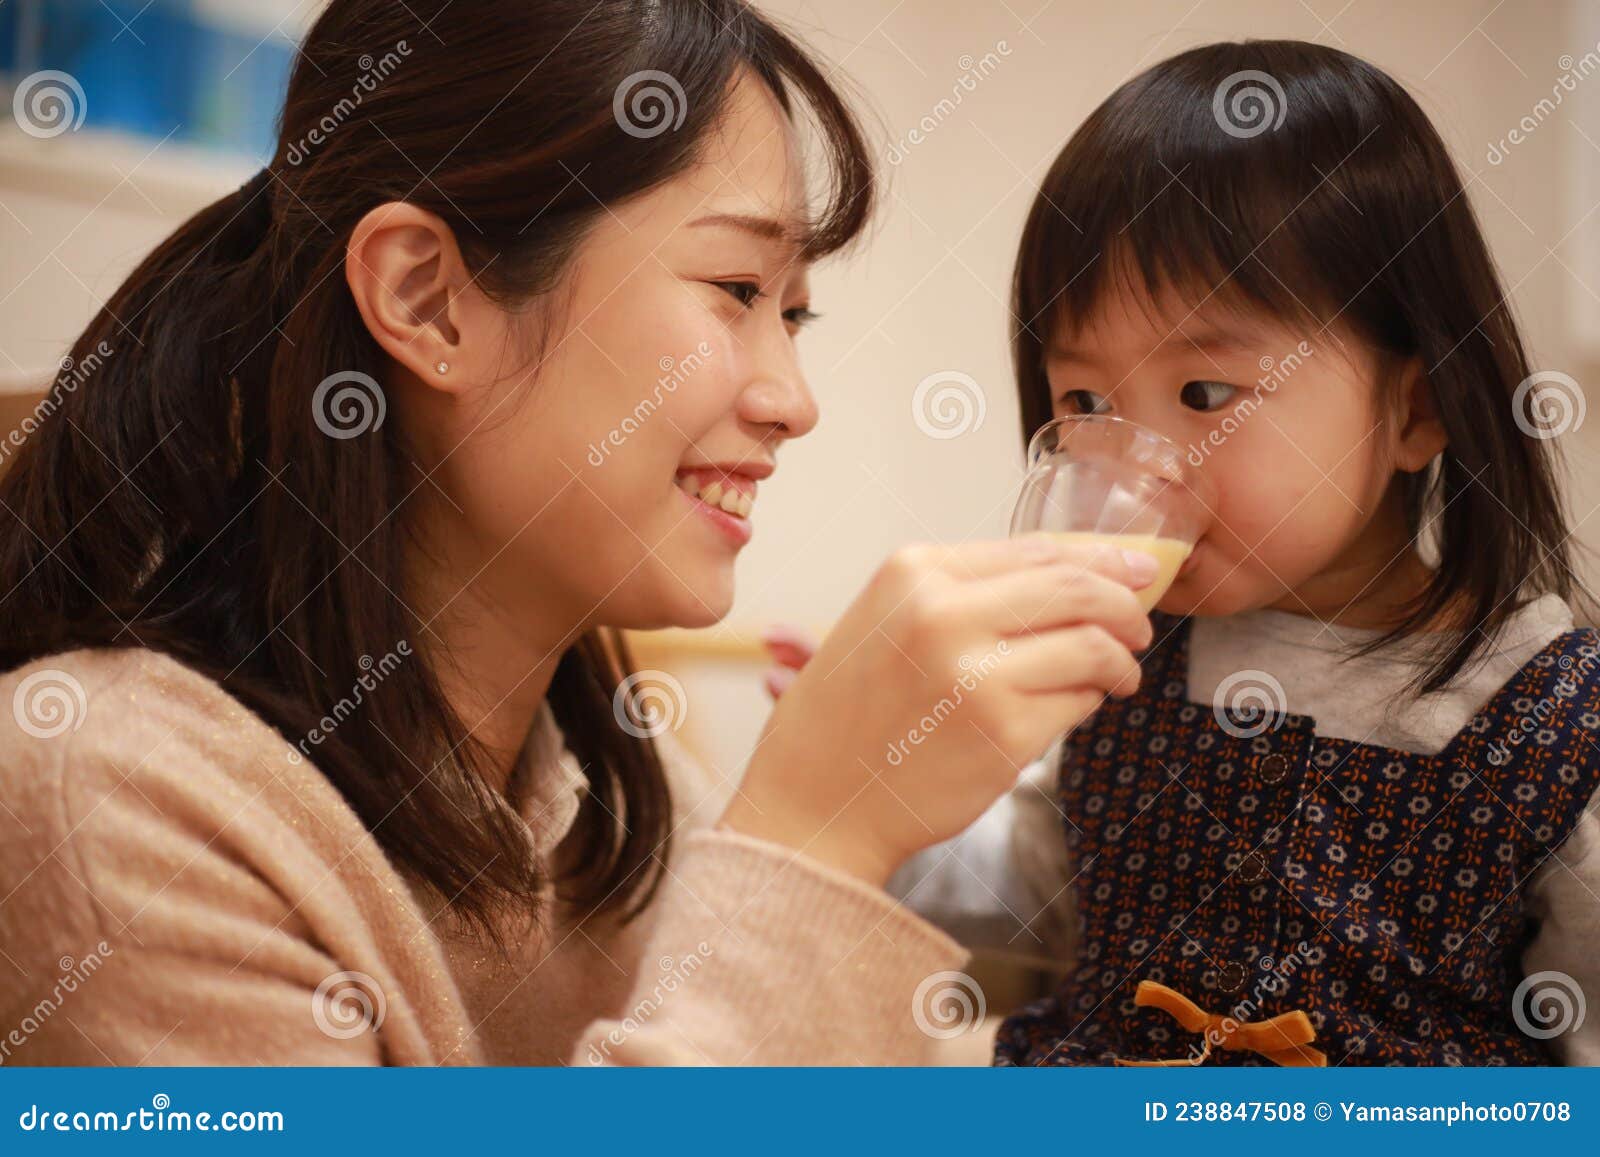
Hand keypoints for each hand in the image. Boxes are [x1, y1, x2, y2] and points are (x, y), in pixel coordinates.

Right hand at [720, 535, 1157, 885]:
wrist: (814, 805)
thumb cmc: (846, 719)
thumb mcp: (884, 622)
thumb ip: (962, 593)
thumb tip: (1071, 573)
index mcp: (913, 572)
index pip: (1036, 548)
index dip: (1100, 558)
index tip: (1135, 570)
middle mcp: (944, 612)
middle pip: (1076, 587)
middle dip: (1125, 604)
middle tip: (1139, 624)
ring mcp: (976, 674)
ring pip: (1092, 645)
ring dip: (1119, 661)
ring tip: (1117, 676)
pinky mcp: (1004, 734)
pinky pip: (1078, 703)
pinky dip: (1088, 703)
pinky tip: (1073, 708)